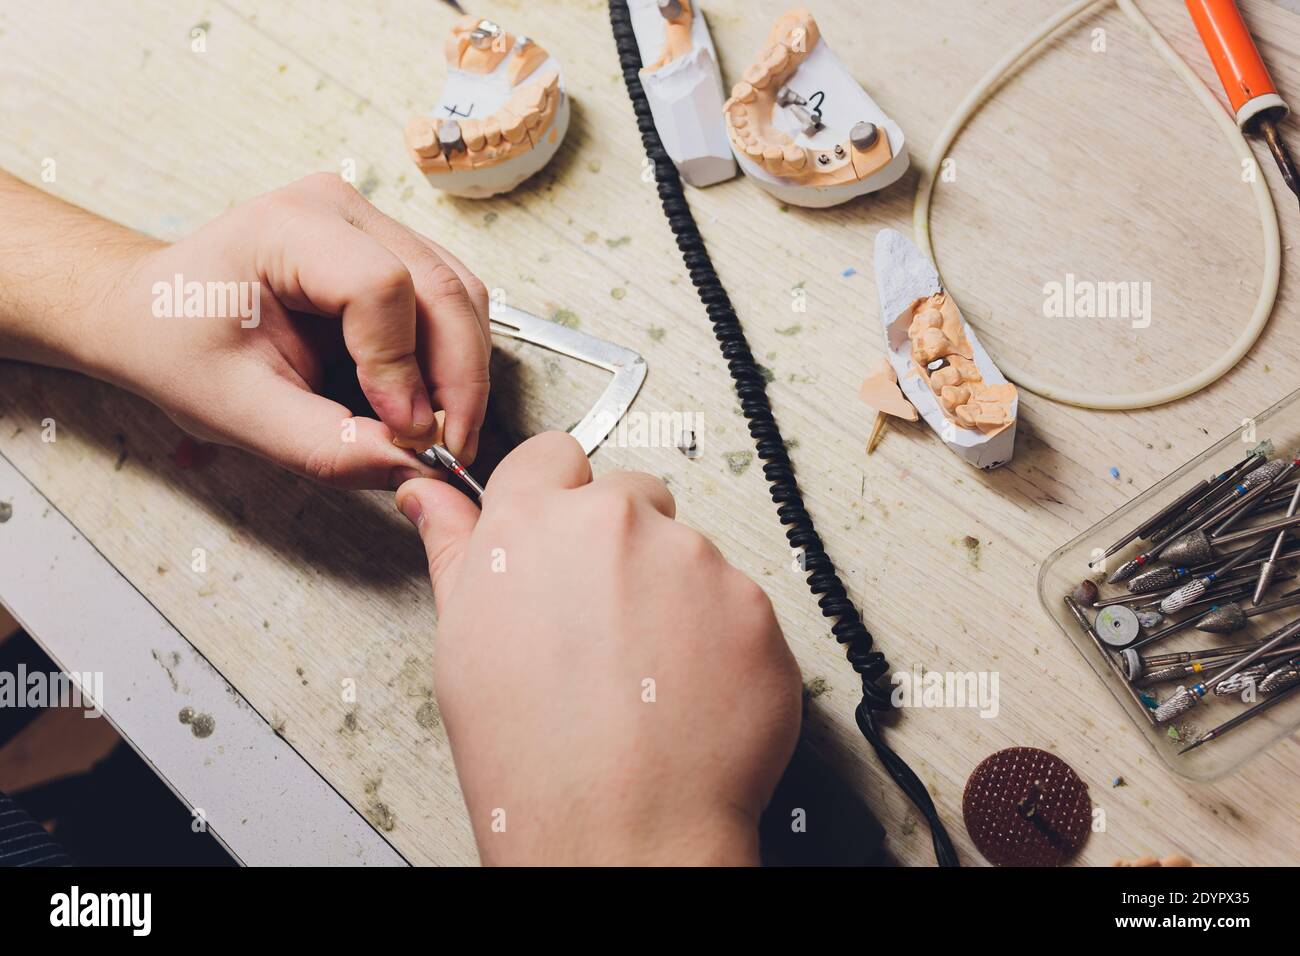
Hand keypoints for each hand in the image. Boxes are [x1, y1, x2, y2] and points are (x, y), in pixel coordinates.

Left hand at [86, 173, 490, 488]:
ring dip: (462, 371)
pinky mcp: (394, 250)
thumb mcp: (239, 412)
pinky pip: (453, 302)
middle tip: (447, 449)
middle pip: (442, 288)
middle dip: (456, 380)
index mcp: (285, 227)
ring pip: (462, 295)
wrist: (156, 315)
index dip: (402, 369)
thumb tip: (410, 469)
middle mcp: (338, 209)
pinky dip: (453, 359)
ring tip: (435, 431)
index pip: (381, 286)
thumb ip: (324, 447)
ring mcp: (373, 224)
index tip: (404, 434)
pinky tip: (425, 401)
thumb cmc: (180, 347)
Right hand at [396, 433, 801, 865]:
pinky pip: (736, 602)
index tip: (562, 535)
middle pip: (630, 495)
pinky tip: (685, 690)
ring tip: (644, 672)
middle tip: (605, 622)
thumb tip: (429, 497)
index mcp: (533, 523)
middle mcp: (616, 524)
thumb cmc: (532, 756)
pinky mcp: (753, 604)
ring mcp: (694, 560)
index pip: (554, 455)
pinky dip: (720, 636)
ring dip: (673, 591)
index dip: (558, 498)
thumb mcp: (464, 643)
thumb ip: (456, 550)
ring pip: (687, 550)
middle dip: (621, 543)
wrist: (619, 833)